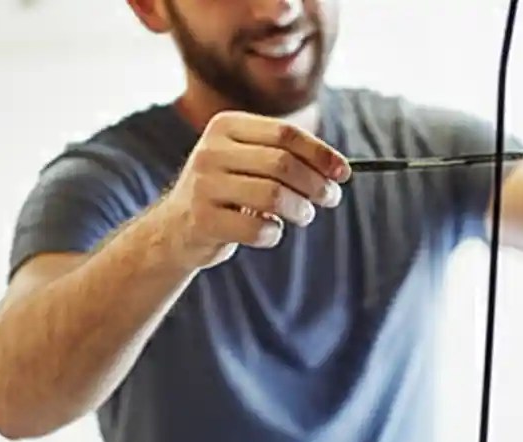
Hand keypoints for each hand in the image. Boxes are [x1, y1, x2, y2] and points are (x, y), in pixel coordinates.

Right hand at [159, 110, 350, 268]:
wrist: (177, 227)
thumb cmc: (228, 192)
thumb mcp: (249, 161)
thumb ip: (287, 157)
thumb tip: (339, 169)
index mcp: (226, 126)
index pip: (286, 133)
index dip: (321, 153)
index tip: (344, 173)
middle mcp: (211, 150)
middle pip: (283, 164)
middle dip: (316, 184)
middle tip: (330, 199)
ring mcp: (204, 185)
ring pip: (274, 196)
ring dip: (301, 210)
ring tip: (303, 215)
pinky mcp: (202, 220)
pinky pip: (257, 229)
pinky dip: (274, 234)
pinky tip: (270, 231)